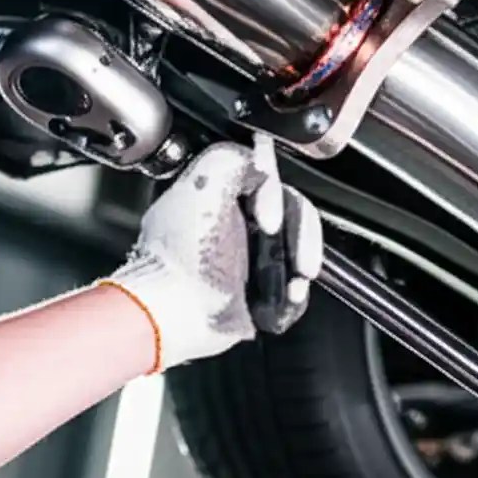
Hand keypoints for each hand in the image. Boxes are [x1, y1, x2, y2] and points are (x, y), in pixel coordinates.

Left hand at [101, 134, 322, 372]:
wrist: (175, 317)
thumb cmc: (180, 258)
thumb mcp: (202, 186)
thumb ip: (234, 159)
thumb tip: (264, 163)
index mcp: (218, 197)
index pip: (268, 180)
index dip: (276, 197)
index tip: (269, 221)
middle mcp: (234, 225)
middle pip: (292, 213)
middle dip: (300, 234)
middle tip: (293, 254)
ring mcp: (248, 261)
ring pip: (297, 250)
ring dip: (303, 262)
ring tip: (295, 282)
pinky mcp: (258, 294)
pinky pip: (294, 286)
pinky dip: (296, 293)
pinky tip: (289, 296)